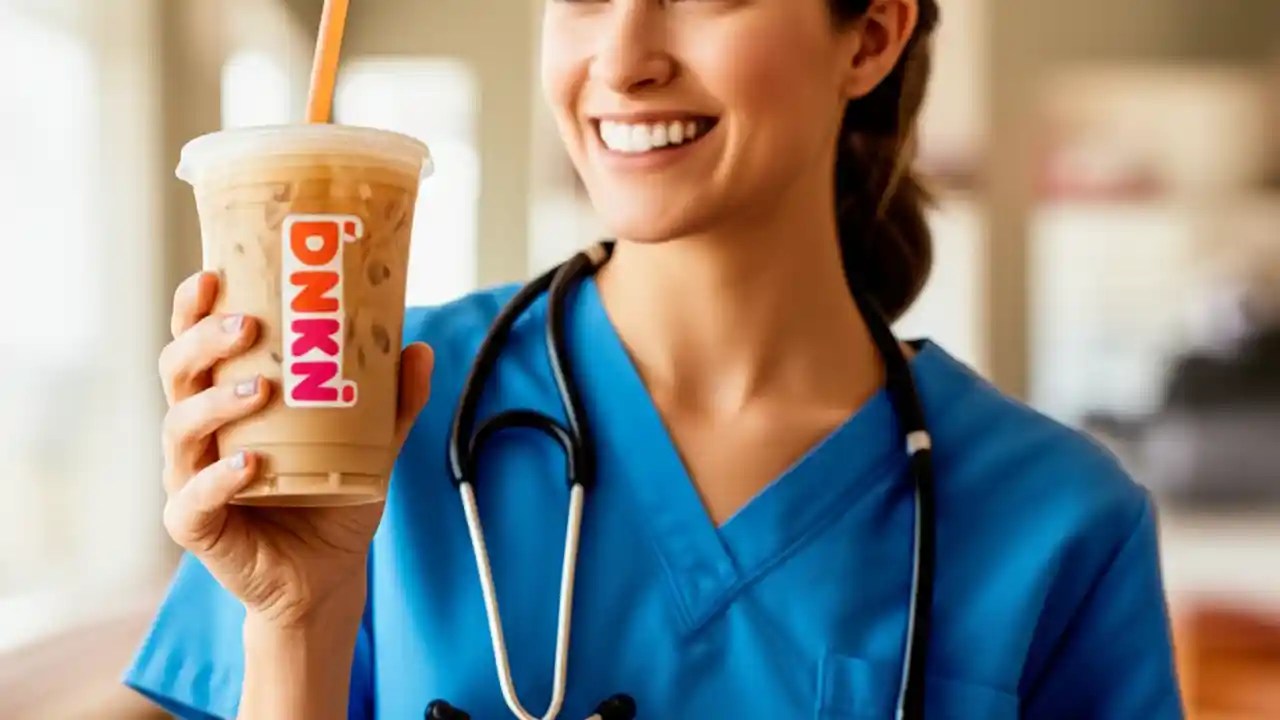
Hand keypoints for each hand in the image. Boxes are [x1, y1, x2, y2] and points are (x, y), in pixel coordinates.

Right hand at [157, 271, 432, 625]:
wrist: (328, 574)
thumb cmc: (335, 497)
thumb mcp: (373, 444)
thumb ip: (394, 401)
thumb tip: (419, 348)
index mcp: (227, 401)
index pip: (195, 344)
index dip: (192, 309)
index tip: (212, 274)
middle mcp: (200, 434)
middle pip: (177, 374)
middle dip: (203, 342)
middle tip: (247, 325)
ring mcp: (192, 479)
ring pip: (181, 429)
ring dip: (216, 402)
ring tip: (261, 387)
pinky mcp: (197, 527)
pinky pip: (195, 500)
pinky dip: (218, 479)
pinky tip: (249, 464)